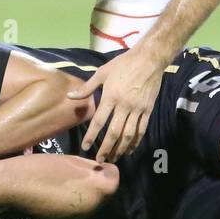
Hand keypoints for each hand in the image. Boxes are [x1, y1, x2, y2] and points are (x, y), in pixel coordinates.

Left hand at [69, 45, 164, 162]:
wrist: (149, 59)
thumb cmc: (123, 64)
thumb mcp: (103, 72)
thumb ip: (87, 87)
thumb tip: (70, 96)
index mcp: (111, 96)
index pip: (99, 121)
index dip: (91, 135)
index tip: (85, 146)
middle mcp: (124, 106)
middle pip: (114, 132)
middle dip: (106, 148)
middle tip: (99, 159)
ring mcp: (137, 109)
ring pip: (128, 134)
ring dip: (120, 148)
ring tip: (114, 158)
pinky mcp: (148, 110)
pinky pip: (141, 129)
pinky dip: (136, 141)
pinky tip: (130, 149)